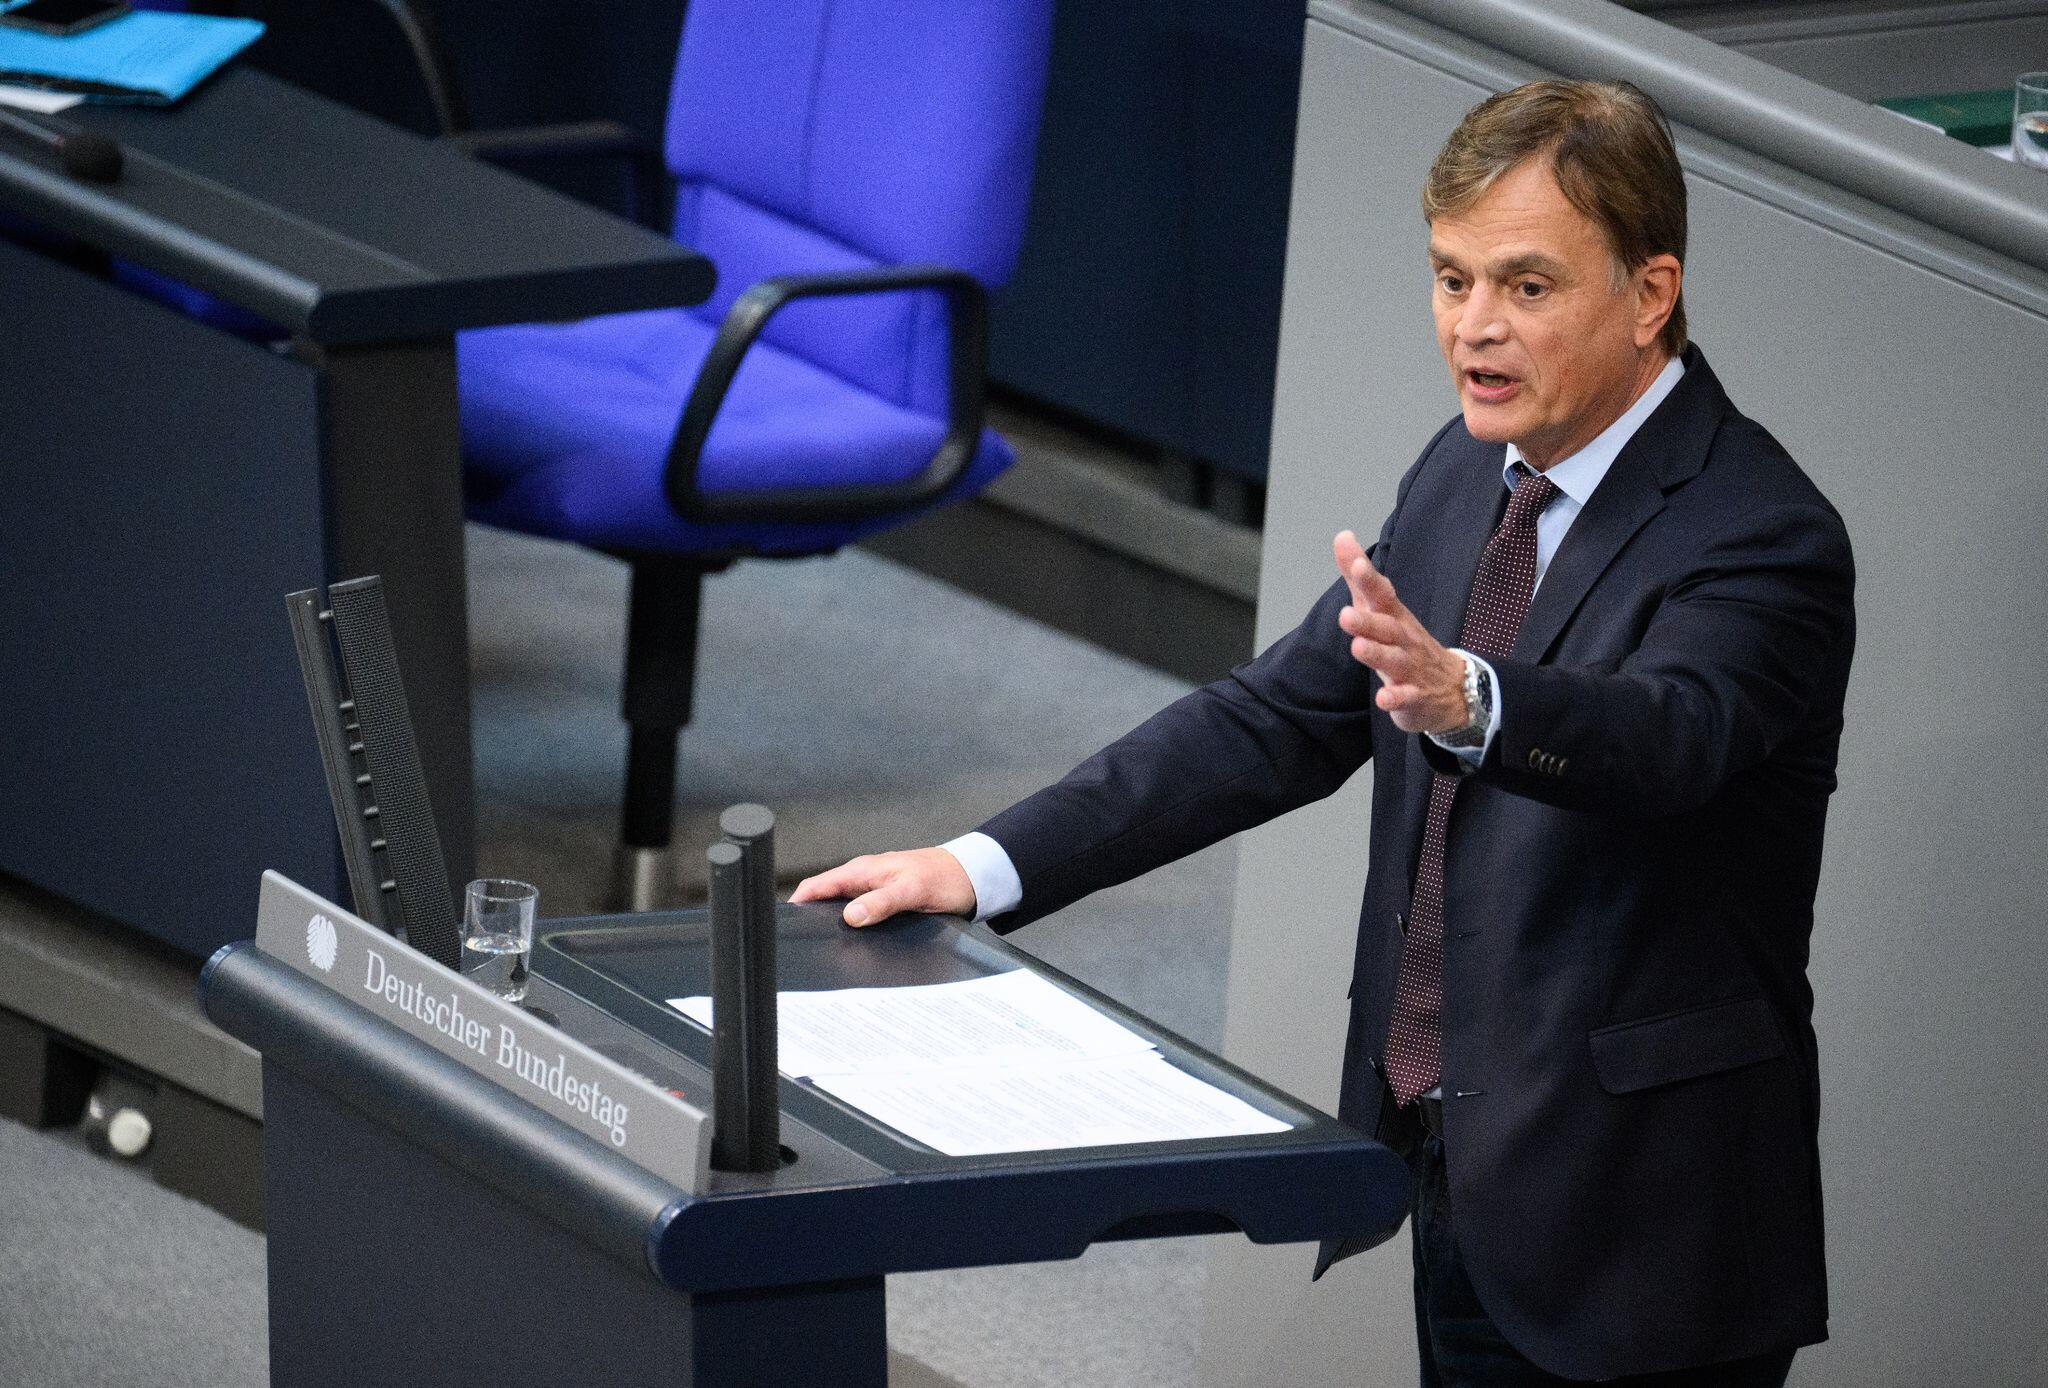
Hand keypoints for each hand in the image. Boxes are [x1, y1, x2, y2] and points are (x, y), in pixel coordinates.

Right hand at [789, 847, 977, 927]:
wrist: (971, 877)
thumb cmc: (944, 877)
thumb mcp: (912, 891)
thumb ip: (881, 902)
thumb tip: (851, 915)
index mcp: (863, 871)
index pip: (817, 885)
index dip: (798, 903)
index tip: (786, 923)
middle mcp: (864, 880)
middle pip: (825, 900)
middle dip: (811, 919)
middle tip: (804, 945)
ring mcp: (873, 892)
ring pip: (842, 911)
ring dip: (834, 926)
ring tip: (825, 950)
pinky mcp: (885, 904)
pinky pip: (860, 917)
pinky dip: (853, 929)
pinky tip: (854, 945)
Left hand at [1332, 530, 1468, 734]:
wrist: (1453, 687)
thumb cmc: (1406, 641)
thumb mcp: (1383, 608)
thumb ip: (1360, 577)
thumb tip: (1341, 536)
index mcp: (1394, 616)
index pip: (1381, 593)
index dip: (1368, 579)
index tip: (1354, 563)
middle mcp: (1403, 638)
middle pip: (1386, 627)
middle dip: (1367, 621)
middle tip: (1345, 614)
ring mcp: (1411, 667)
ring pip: (1394, 660)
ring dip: (1376, 654)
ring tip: (1358, 648)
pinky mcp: (1415, 696)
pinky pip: (1406, 698)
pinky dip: (1396, 699)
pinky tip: (1384, 699)